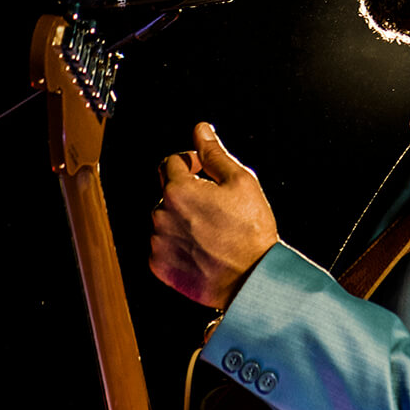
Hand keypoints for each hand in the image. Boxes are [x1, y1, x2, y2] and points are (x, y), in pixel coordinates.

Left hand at [150, 122, 277, 307]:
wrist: (251, 278)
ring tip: (212, 230)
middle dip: (188, 194)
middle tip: (217, 207)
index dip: (191, 163)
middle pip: (168, 192)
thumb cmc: (250, 231)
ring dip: (182, 219)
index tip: (204, 173)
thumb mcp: (241, 181)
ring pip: (166, 219)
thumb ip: (214, 153)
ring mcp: (158, 242)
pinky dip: (178, 244)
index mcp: (179, 190)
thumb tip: (201, 130)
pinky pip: (163, 246)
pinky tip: (202, 247)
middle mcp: (161, 215)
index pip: (171, 162)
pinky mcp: (159, 266)